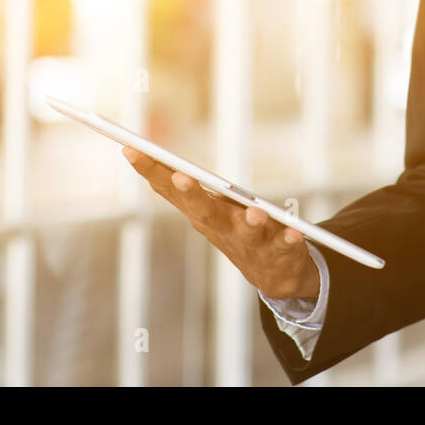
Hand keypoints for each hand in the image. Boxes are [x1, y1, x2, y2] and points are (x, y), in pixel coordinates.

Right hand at [121, 146, 320, 300]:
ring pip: (247, 232)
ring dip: (249, 223)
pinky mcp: (280, 252)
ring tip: (255, 214)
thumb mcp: (204, 207)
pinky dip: (289, 239)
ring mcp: (251, 243)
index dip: (151, 171)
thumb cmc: (234, 229)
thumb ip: (176, 185)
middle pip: (204, 211)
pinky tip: (294, 232)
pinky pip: (285, 245)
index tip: (130, 150)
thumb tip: (133, 152)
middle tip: (181, 177)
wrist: (275, 274)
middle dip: (193, 195)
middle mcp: (222, 228)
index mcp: (201, 213)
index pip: (171, 190)